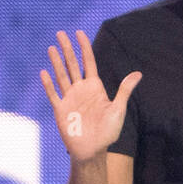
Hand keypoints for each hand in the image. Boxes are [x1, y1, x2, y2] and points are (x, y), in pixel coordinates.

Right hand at [40, 29, 141, 162]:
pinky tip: (44, 72)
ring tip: (52, 47)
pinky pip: (53, 94)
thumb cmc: (108, 132)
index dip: (84, 47)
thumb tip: (138, 74)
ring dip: (56, 62)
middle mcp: (81, 90)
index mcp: (95, 87)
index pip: (88, 62)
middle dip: (67, 49)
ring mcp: (70, 98)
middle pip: (73, 65)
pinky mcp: (60, 109)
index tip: (79, 33)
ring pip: (62, 76)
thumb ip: (124, 90)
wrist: (93, 150)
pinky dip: (49, 84)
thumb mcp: (118, 109)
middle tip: (61, 33)